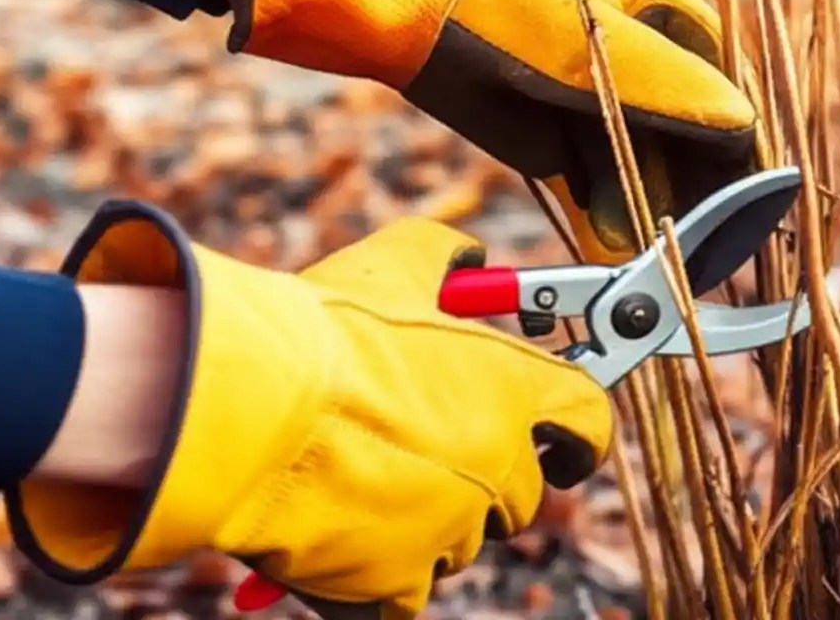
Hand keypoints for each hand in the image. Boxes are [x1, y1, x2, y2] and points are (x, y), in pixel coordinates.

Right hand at [3, 201, 612, 619]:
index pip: (590, 423)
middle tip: (428, 446)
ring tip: (364, 472)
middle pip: (522, 490)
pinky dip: (381, 571)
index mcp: (517, 393)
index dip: (577, 432)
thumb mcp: (398, 262)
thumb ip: (451, 254)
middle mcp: (500, 468)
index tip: (564, 441)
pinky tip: (344, 527)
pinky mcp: (398, 583)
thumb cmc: (328, 330)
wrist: (250, 403)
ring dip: (429, 515)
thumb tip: (472, 257)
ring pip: (462, 539)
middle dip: (485, 472)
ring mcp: (453, 531)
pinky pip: (407, 590)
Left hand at [229, 0, 759, 265]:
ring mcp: (604, 110)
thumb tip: (741, 130)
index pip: (724, 95)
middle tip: (700, 251)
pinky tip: (616, 255)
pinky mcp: (565, 147)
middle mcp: (645, 68)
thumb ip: (669, 90)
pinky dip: (606, 223)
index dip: (738, 154)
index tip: (746, 207)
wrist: (416, 24)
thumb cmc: (504, 8)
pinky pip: (598, 193)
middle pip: (689, 144)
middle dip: (695, 198)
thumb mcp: (594, 44)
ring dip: (651, 219)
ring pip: (645, 176)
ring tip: (657, 262)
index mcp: (668, 17)